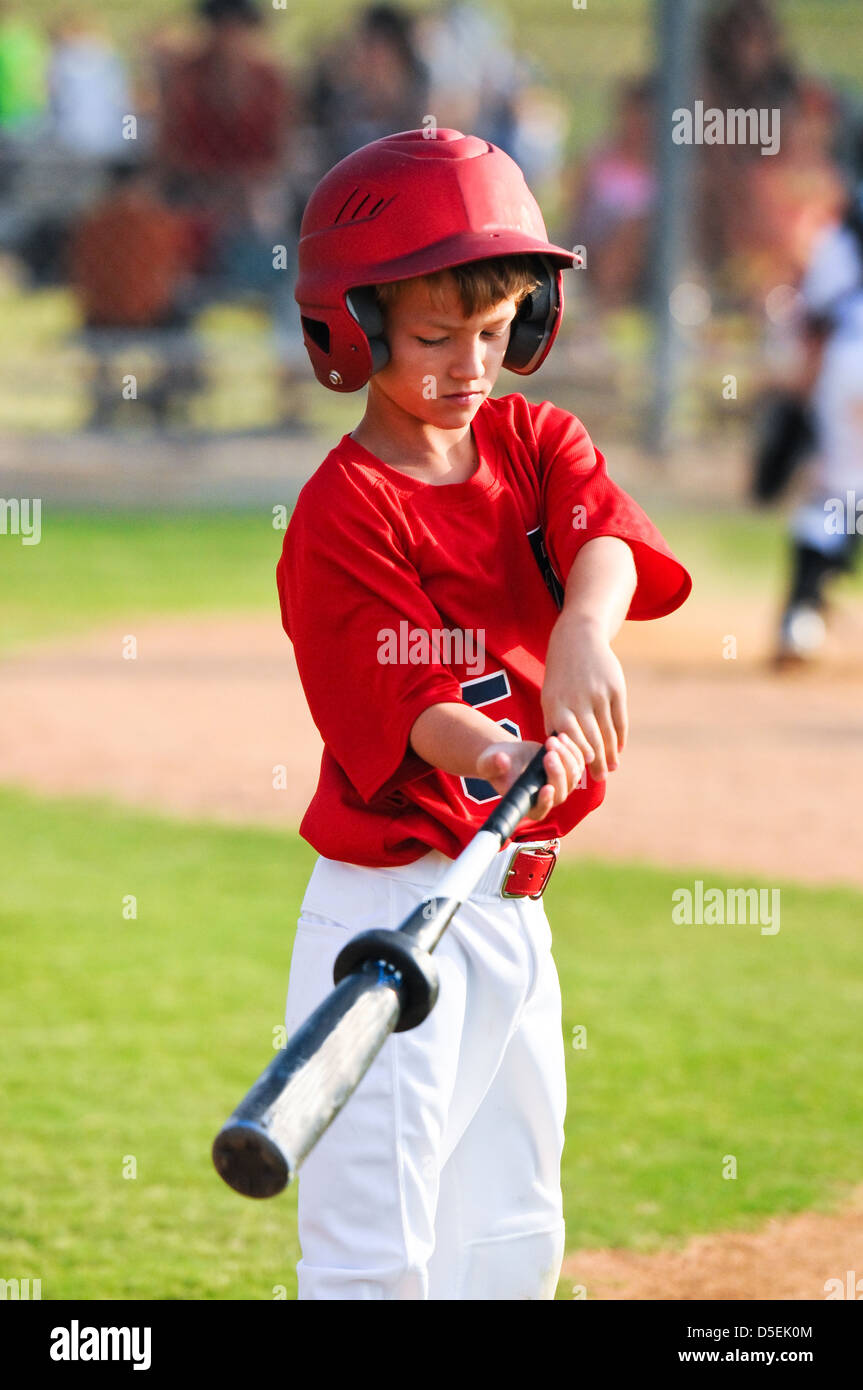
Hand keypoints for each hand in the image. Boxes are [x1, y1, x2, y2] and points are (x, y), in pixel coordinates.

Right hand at [475, 734, 585, 821]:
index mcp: (527, 804)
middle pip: (561, 792)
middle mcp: (548, 799)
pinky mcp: (567, 771)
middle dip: (557, 772)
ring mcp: (561, 786)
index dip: (545, 802)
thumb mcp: (489, 763)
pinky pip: (578, 762)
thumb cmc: (494, 763)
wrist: (507, 755)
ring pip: (573, 776)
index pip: (540, 809)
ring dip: (565, 757)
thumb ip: (493, 764)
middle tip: (548, 753)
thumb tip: (501, 760)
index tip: (547, 788)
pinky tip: (560, 736)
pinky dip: (572, 749)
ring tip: (551, 740)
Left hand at [542, 616, 627, 781]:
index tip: (582, 772)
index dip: (577, 755)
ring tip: (612, 767)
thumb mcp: (550, 695)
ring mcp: (598, 694)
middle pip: (590, 738)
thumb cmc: (561, 675)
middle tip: (601, 778)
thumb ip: (554, 723)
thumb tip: (560, 753)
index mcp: (557, 704)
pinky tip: (619, 748)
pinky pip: (619, 719)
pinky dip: (620, 736)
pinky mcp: (615, 688)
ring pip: (607, 731)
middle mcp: (578, 700)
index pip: (569, 737)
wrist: (578, 639)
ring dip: (610, 753)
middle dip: (596, 762)